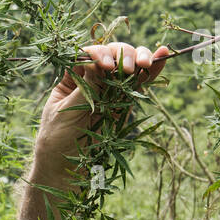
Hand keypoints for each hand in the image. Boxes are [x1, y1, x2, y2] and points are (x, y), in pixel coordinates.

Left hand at [34, 42, 169, 179]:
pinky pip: (139, 84)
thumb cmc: (57, 137)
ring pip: (128, 65)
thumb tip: (97, 64)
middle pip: (111, 55)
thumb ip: (84, 89)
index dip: (99, 54)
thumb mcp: (65, 111)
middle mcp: (93, 78)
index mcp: (72, 77)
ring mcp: (110, 89)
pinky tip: (162, 55)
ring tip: (145, 63)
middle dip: (122, 55)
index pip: (87, 55)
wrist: (66, 166)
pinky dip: (152, 70)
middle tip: (128, 69)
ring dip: (140, 58)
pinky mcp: (124, 102)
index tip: (105, 66)